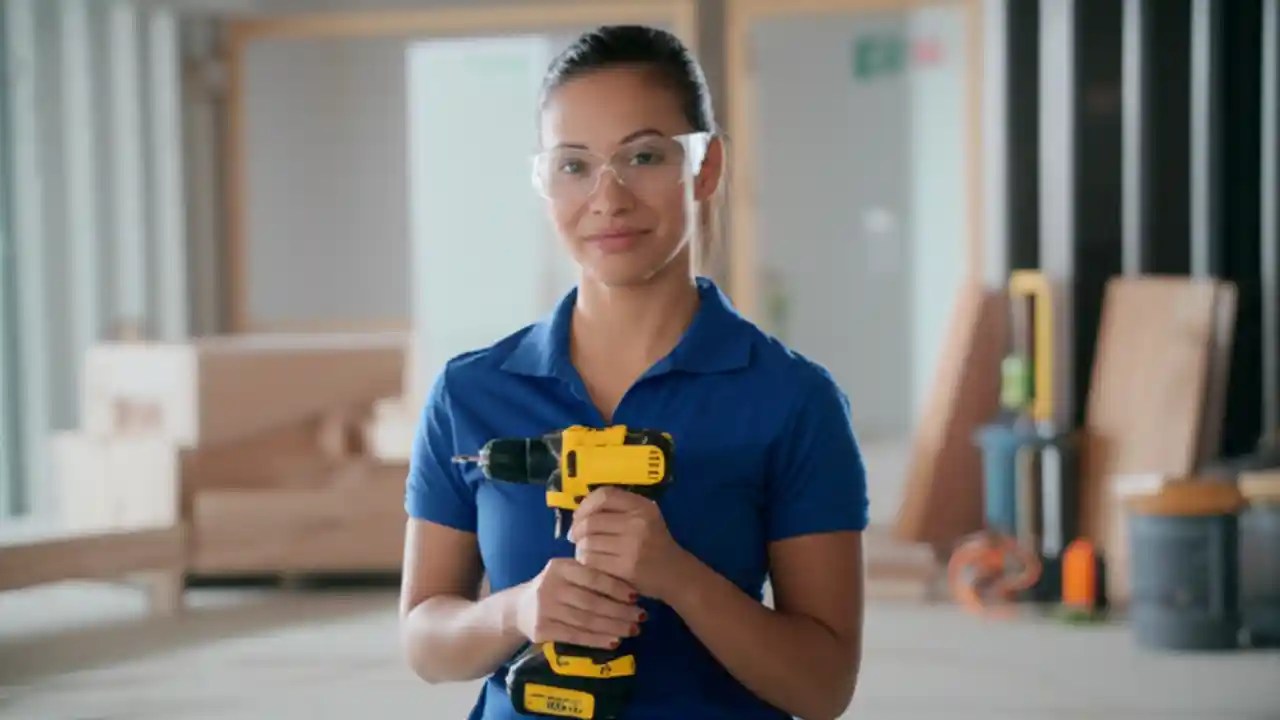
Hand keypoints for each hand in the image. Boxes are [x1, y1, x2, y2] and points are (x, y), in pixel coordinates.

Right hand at [515, 558, 644, 649]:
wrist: (518, 609)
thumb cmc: (553, 588)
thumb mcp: (566, 574)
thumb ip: (590, 575)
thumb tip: (630, 587)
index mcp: (559, 567)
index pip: (593, 577)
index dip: (616, 587)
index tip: (637, 596)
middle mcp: (550, 586)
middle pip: (591, 601)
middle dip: (620, 610)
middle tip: (641, 616)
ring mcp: (544, 609)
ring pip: (586, 621)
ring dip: (613, 627)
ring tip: (633, 630)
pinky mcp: (542, 629)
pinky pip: (575, 636)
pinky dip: (596, 640)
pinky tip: (614, 641)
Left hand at [568, 486, 693, 602]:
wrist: (675, 573)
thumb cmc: (654, 543)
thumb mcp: (644, 517)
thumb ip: (618, 509)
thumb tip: (579, 512)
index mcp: (642, 506)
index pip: (604, 495)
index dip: (585, 505)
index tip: (578, 517)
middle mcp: (638, 522)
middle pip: (591, 521)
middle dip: (577, 530)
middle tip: (575, 537)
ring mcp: (632, 546)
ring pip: (588, 542)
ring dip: (580, 548)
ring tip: (584, 551)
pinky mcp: (626, 567)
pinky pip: (592, 560)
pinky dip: (585, 561)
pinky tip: (590, 563)